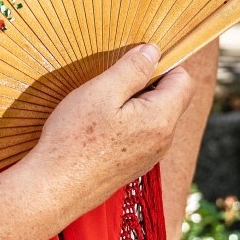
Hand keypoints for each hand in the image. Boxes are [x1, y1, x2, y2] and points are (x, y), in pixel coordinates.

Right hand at [24, 44, 195, 211]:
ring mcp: (150, 157)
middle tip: (111, 84)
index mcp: (162, 119)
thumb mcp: (102, 92)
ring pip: (154, 116)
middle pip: (170, 98)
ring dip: (134, 104)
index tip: (133, 62)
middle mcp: (163, 141)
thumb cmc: (74, 139)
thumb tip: (153, 51)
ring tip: (101, 106)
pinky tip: (99, 127)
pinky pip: (141, 135)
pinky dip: (126, 123)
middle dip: (146, 84)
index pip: (184, 80)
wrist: (55, 189)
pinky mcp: (134, 166)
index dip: (163, 64)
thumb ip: (133, 68)